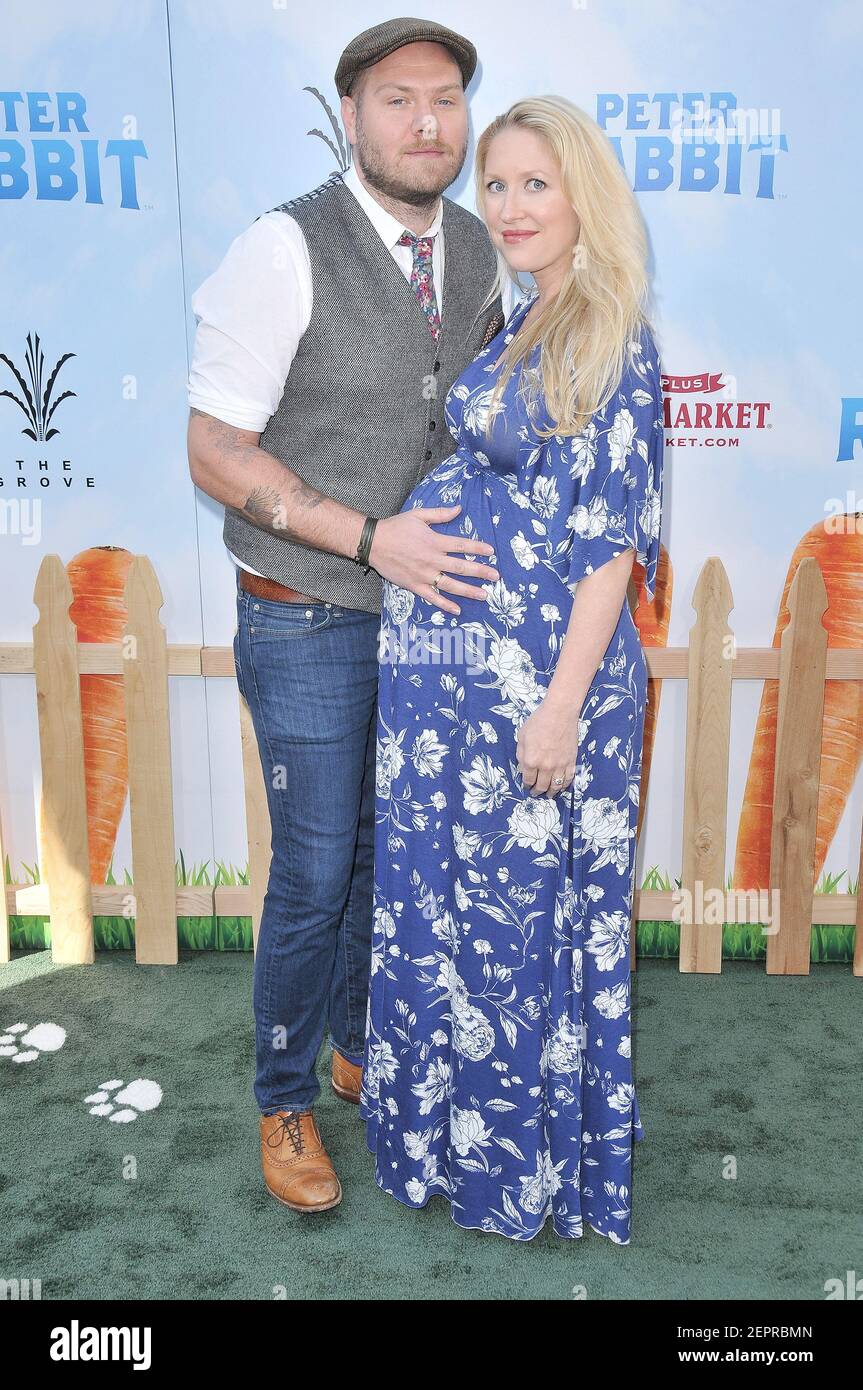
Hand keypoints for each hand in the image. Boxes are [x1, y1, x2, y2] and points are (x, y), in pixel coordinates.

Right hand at [369, 504, 498, 614]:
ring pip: (451, 584)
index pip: (462, 545)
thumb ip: (440, 514)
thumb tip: (459, 508)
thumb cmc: (395, 527)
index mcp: (434, 541)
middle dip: (481, 572)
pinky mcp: (414, 585)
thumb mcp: (418, 515)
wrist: (373, 543)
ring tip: (484, 594)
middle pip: (461, 566)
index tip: (492, 552)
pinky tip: (457, 609)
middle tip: (496, 576)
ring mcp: (424, 574)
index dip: (478, 548)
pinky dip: (445, 604)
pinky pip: (433, 597)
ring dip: (469, 590)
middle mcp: (432, 559)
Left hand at [516, 691, 581, 797]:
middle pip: (541, 786)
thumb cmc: (538, 721)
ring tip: (548, 794)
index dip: (526, 785)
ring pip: (555, 786)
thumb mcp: (522, 736)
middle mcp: (545, 767)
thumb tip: (523, 767)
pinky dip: (564, 785)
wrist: (560, 713)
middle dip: (537, 792)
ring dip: (551, 792)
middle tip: (535, 793)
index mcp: (531, 761)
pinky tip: (560, 787)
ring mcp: (560, 765)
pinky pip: (568, 779)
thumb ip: (521, 754)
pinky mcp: (571, 762)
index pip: (527, 780)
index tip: (526, 786)